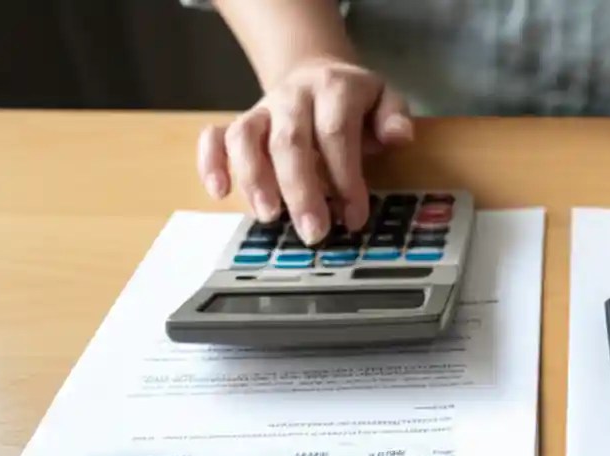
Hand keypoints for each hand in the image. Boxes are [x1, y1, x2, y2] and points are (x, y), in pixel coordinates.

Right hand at [196, 57, 413, 243]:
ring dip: (254, 179)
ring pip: (246, 138)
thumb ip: (394, 117)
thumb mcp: (385, 99)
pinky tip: (219, 192)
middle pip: (290, 141)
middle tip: (313, 232)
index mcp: (333, 89)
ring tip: (268, 217)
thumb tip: (399, 137)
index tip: (353, 217)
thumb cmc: (353, 101)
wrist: (315, 71)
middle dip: (301, 190)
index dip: (345, 178)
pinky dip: (211, 162)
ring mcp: (261, 109)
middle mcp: (293, 97)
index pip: (335, 134)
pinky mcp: (239, 122)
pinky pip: (214, 137)